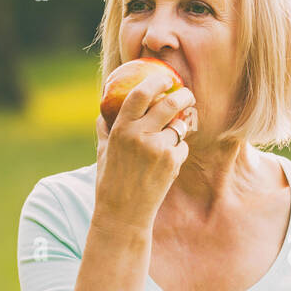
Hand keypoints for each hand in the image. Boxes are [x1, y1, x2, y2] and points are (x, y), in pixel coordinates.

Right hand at [92, 68, 197, 232]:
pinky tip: (166, 163)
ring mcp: (159, 149)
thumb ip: (105, 129)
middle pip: (171, 104)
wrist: (123, 212)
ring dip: (179, 129)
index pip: (140, 94)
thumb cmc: (110, 181)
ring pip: (179, 127)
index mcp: (121, 128)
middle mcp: (141, 135)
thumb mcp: (102, 151)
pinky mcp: (172, 163)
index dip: (156, 82)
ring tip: (171, 136)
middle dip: (184, 96)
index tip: (166, 78)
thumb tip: (103, 112)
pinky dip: (178, 151)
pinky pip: (182, 148)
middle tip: (188, 95)